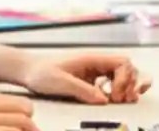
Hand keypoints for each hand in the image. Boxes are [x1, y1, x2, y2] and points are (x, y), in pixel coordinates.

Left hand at [20, 54, 150, 104]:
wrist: (28, 70)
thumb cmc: (41, 72)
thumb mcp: (60, 82)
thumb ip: (82, 90)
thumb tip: (103, 100)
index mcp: (92, 58)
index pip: (122, 62)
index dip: (125, 79)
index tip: (115, 95)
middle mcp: (97, 63)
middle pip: (128, 67)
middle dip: (130, 83)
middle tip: (122, 100)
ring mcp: (95, 71)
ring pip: (123, 74)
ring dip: (128, 86)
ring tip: (124, 100)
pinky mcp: (91, 80)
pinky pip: (113, 82)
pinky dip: (119, 90)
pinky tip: (115, 99)